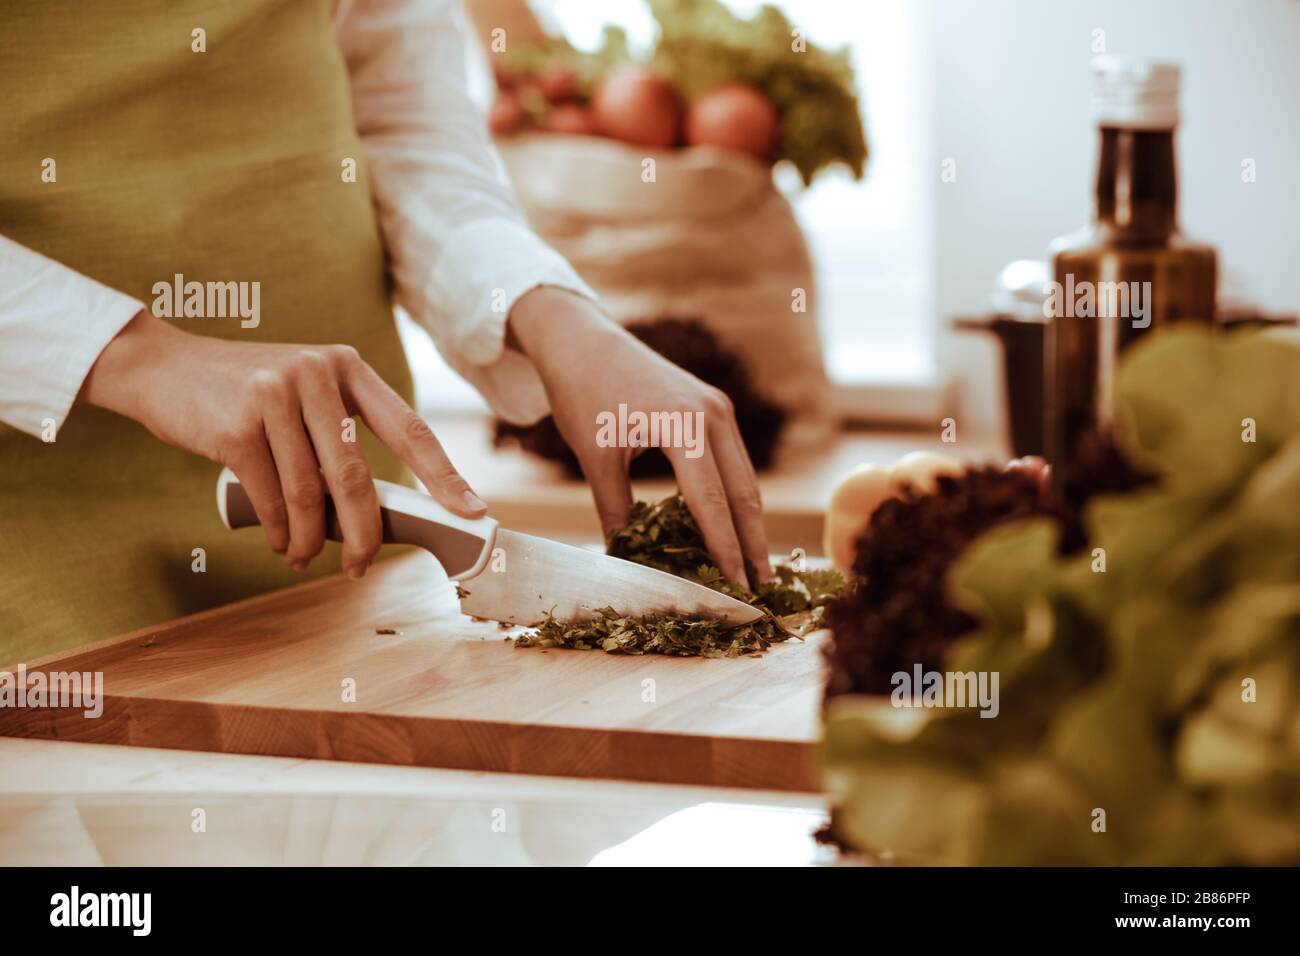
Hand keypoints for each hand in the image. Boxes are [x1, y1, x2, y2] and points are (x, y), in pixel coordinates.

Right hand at [80, 311, 485, 577]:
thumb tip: (377, 511)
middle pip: (357, 477)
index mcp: (347, 368)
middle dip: (365, 533)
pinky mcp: (235, 428)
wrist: (164, 369)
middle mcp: (316, 376)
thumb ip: (339, 433)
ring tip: (305, 556)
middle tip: (360, 566)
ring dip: (312, 540)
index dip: (444, 476)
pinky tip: (282, 543)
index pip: (409, 428)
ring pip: (311, 496)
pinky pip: (271, 500)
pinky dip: (281, 533)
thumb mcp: (304, 391)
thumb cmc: (246, 393)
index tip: (472, 511)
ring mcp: (273, 398)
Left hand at [508, 288, 770, 588]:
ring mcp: (718, 409)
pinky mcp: (713, 409)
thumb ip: (616, 511)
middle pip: (744, 493)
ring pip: (744, 478)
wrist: (583, 341)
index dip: (726, 550)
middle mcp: (713, 414)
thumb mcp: (596, 457)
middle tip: (760, 590)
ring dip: (747, 523)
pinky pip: (731, 462)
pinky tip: (731, 527)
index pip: (713, 502)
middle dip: (752, 544)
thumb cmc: (584, 393)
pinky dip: (733, 497)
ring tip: (752, 567)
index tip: (736, 589)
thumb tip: (628, 562)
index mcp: (685, 424)